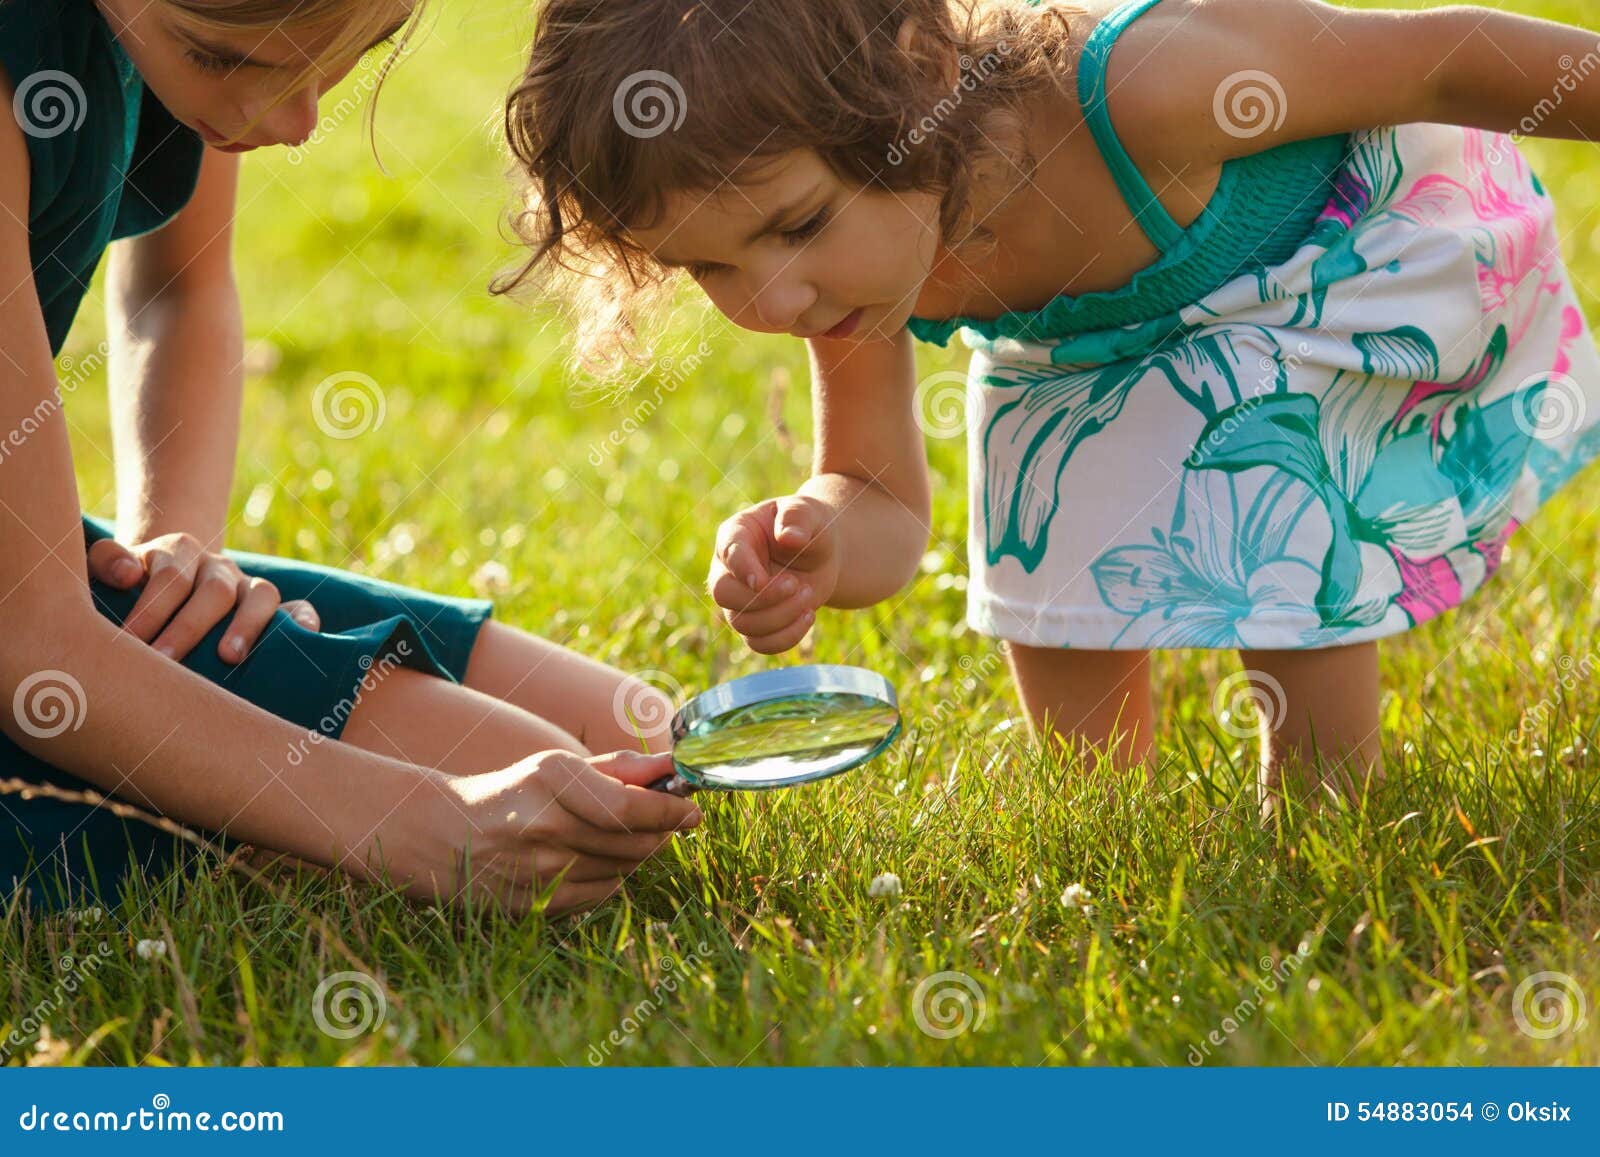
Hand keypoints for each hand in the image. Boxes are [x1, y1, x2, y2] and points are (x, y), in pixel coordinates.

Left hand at [89, 532, 320, 663]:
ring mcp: (248, 586)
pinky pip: (298, 608)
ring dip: (247, 625)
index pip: (170, 577)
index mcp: (179, 552)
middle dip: (188, 628)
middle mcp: (219, 567)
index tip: (128, 643)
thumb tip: (129, 574)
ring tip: (229, 658)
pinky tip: (301, 638)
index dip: (150, 610)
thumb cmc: (131, 586)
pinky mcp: (274, 608)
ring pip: (261, 595)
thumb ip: (107, 561)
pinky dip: (303, 621)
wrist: (166, 581)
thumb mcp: (112, 566)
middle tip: (164, 661)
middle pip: (214, 590)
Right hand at [383, 750, 702, 915]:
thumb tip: (676, 766)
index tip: (692, 810)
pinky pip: (604, 894)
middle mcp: (547, 828)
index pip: (632, 807)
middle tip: (667, 820)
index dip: (671, 811)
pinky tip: (594, 859)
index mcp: (553, 781)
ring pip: (625, 869)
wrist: (445, 838)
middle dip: (661, 832)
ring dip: (637, 853)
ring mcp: (542, 872)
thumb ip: (622, 767)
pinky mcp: (539, 906)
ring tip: (621, 835)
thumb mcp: (560, 766)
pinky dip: (612, 877)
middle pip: (636, 842)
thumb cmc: (515, 793)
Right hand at [708, 495, 839, 653]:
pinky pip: (758, 643)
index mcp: (736, 534)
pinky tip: (809, 616)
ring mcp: (738, 600)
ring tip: (809, 595)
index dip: (742, 569)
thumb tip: (789, 537)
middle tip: (798, 585)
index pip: (729, 553)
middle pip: (724, 594)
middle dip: (763, 598)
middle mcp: (728, 569)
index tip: (761, 581)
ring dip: (781, 617)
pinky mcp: (754, 623)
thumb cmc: (808, 527)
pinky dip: (785, 637)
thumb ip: (797, 518)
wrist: (820, 554)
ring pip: (742, 623)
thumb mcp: (808, 512)